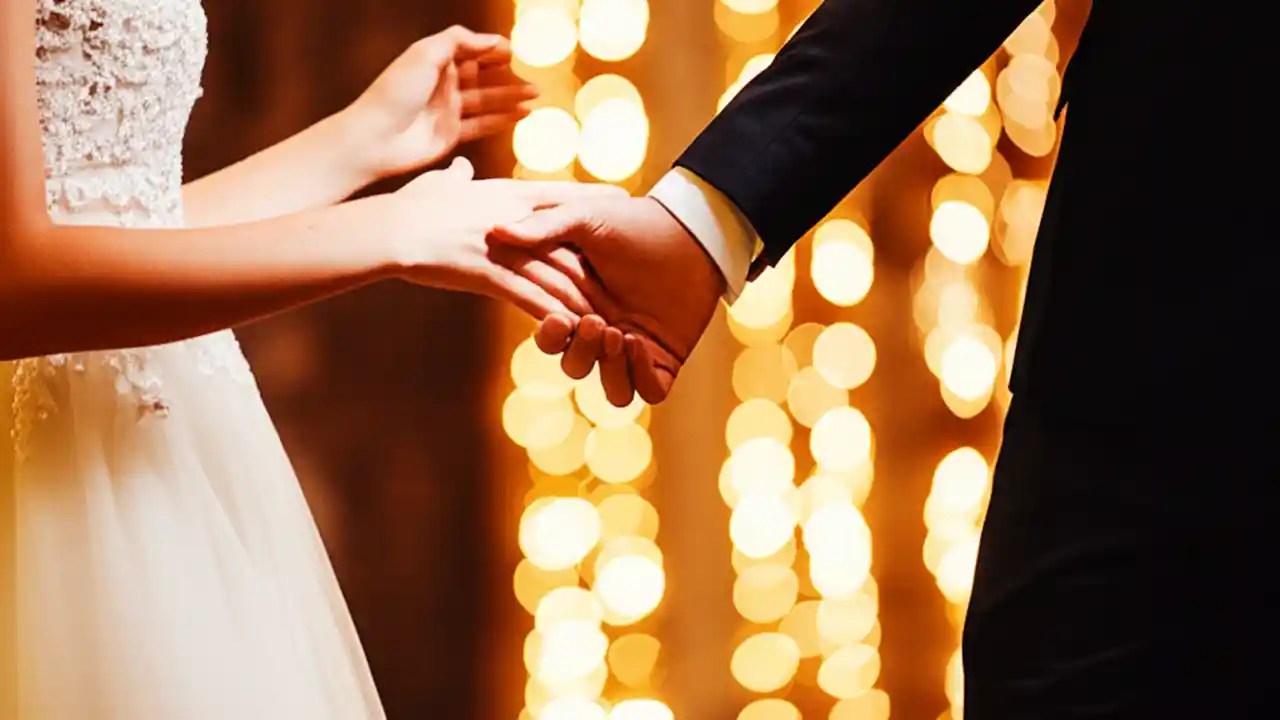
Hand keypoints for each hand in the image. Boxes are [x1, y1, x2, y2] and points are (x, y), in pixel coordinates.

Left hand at [344, 26, 536, 180]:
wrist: (375, 137)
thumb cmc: (395, 92)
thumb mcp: (424, 53)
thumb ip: (457, 41)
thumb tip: (490, 40)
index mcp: (435, 60)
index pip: (470, 50)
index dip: (493, 49)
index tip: (516, 51)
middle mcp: (444, 84)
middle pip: (482, 76)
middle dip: (507, 74)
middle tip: (533, 75)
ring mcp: (448, 110)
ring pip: (487, 101)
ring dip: (511, 97)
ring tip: (535, 95)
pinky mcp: (451, 135)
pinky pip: (482, 125)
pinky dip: (503, 120)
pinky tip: (522, 115)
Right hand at [392, 159, 624, 319]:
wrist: (388, 229)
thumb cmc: (409, 206)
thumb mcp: (438, 184)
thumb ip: (456, 177)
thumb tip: (460, 168)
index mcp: (508, 193)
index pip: (564, 195)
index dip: (596, 200)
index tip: (625, 202)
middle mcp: (515, 218)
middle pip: (572, 244)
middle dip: (602, 269)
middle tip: (631, 286)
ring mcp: (504, 247)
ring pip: (558, 275)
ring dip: (586, 302)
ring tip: (610, 322)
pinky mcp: (489, 274)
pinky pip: (530, 297)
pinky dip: (555, 315)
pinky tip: (575, 330)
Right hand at [489, 197, 725, 405]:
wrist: (692, 232)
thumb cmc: (637, 224)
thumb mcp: (586, 218)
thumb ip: (543, 227)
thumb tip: (496, 231)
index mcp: (579, 307)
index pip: (552, 339)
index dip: (550, 337)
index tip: (555, 317)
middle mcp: (604, 333)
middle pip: (575, 366)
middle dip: (581, 350)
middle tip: (596, 321)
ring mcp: (635, 350)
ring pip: (609, 387)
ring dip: (607, 368)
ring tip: (619, 334)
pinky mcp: (664, 360)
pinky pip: (645, 390)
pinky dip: (638, 375)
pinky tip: (640, 342)